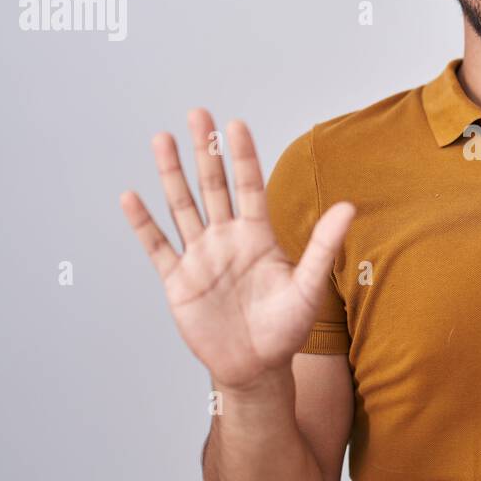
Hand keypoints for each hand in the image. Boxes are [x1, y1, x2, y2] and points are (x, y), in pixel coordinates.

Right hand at [119, 109, 354, 390]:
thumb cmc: (287, 329)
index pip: (250, 185)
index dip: (242, 156)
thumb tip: (349, 207)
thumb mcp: (309, 286)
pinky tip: (131, 196)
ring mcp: (201, 256)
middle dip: (205, 151)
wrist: (255, 367)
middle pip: (213, 186)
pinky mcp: (178, 280)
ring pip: (183, 206)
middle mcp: (227, 238)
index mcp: (258, 235)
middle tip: (197, 113)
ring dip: (172, 174)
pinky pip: (157, 247)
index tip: (234, 124)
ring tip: (162, 139)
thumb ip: (324, 245)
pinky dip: (143, 223)